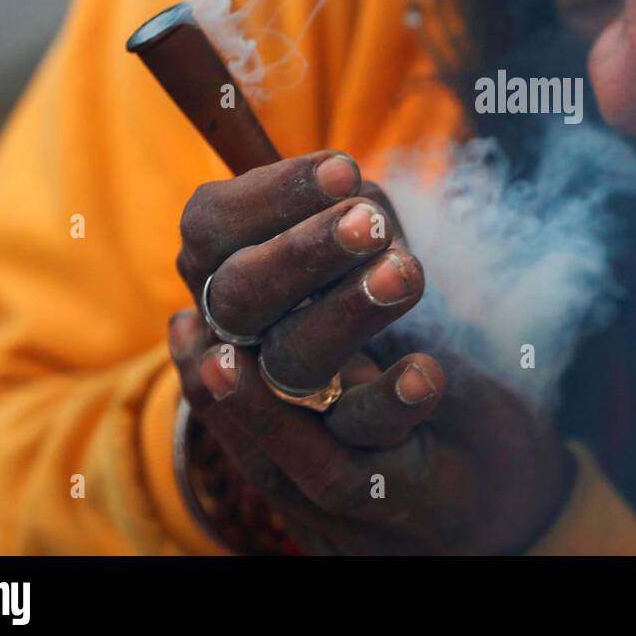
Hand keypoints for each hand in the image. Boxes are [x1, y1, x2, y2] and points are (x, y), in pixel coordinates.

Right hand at [169, 150, 574, 554]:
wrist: (409, 446)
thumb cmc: (366, 304)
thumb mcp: (355, 241)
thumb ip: (345, 208)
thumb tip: (348, 184)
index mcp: (222, 277)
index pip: (210, 225)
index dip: (271, 194)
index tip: (345, 168)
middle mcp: (231, 343)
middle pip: (240, 296)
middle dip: (303, 254)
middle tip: (369, 222)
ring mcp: (280, 406)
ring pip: (293, 362)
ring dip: (345, 314)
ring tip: (406, 274)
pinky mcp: (345, 466)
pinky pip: (357, 435)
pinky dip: (390, 399)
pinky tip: (424, 372)